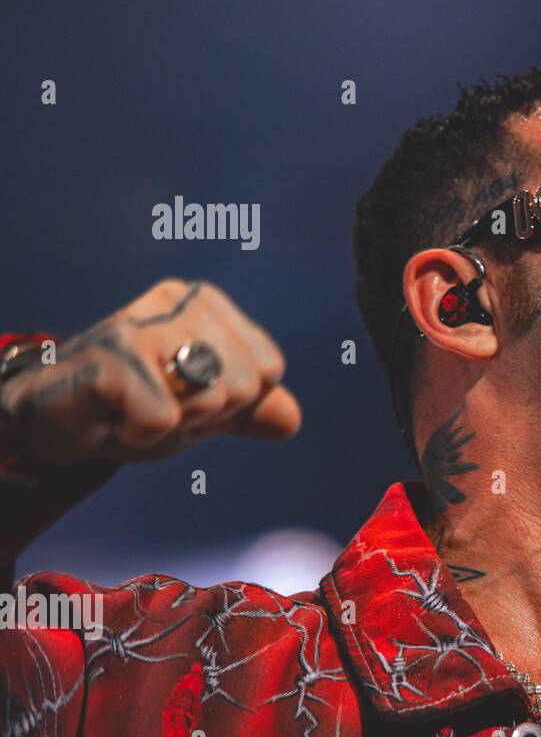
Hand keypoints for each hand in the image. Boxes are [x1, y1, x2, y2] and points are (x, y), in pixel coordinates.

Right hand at [0, 278, 300, 467]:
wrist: (54, 421)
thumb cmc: (132, 406)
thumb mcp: (204, 409)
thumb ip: (252, 410)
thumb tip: (291, 419)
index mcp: (209, 304)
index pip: (269, 369)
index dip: (233, 403)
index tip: (185, 397)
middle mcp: (178, 300)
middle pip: (245, 386)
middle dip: (204, 416)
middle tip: (156, 405)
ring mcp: (141, 323)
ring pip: (210, 398)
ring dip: (173, 426)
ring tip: (134, 409)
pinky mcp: (110, 357)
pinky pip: (162, 419)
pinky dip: (140, 435)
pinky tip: (112, 417)